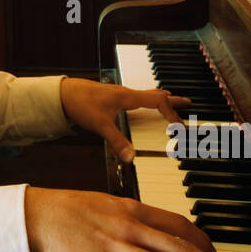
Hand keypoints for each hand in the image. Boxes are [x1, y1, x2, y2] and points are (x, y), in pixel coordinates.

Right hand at [24, 186, 242, 251]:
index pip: (179, 225)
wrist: (38, 215)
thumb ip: (132, 215)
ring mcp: (116, 250)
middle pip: (180, 248)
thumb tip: (154, 228)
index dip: (203, 241)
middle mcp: (130, 228)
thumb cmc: (69, 209)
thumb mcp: (107, 203)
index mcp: (133, 209)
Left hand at [60, 77, 187, 163]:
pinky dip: (146, 102)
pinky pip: (136, 98)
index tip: (180, 125)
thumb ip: (117, 141)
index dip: (171, 112)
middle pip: (156, 95)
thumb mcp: (100, 125)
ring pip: (146, 95)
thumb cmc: (80, 102)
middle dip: (173, 100)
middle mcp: (126, 93)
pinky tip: (142, 108)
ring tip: (170, 104)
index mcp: (128, 96)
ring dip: (160, 100)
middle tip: (188, 102)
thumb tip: (131, 158)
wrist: (62, 93)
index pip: (158, 101)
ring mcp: (119, 94)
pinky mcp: (112, 98)